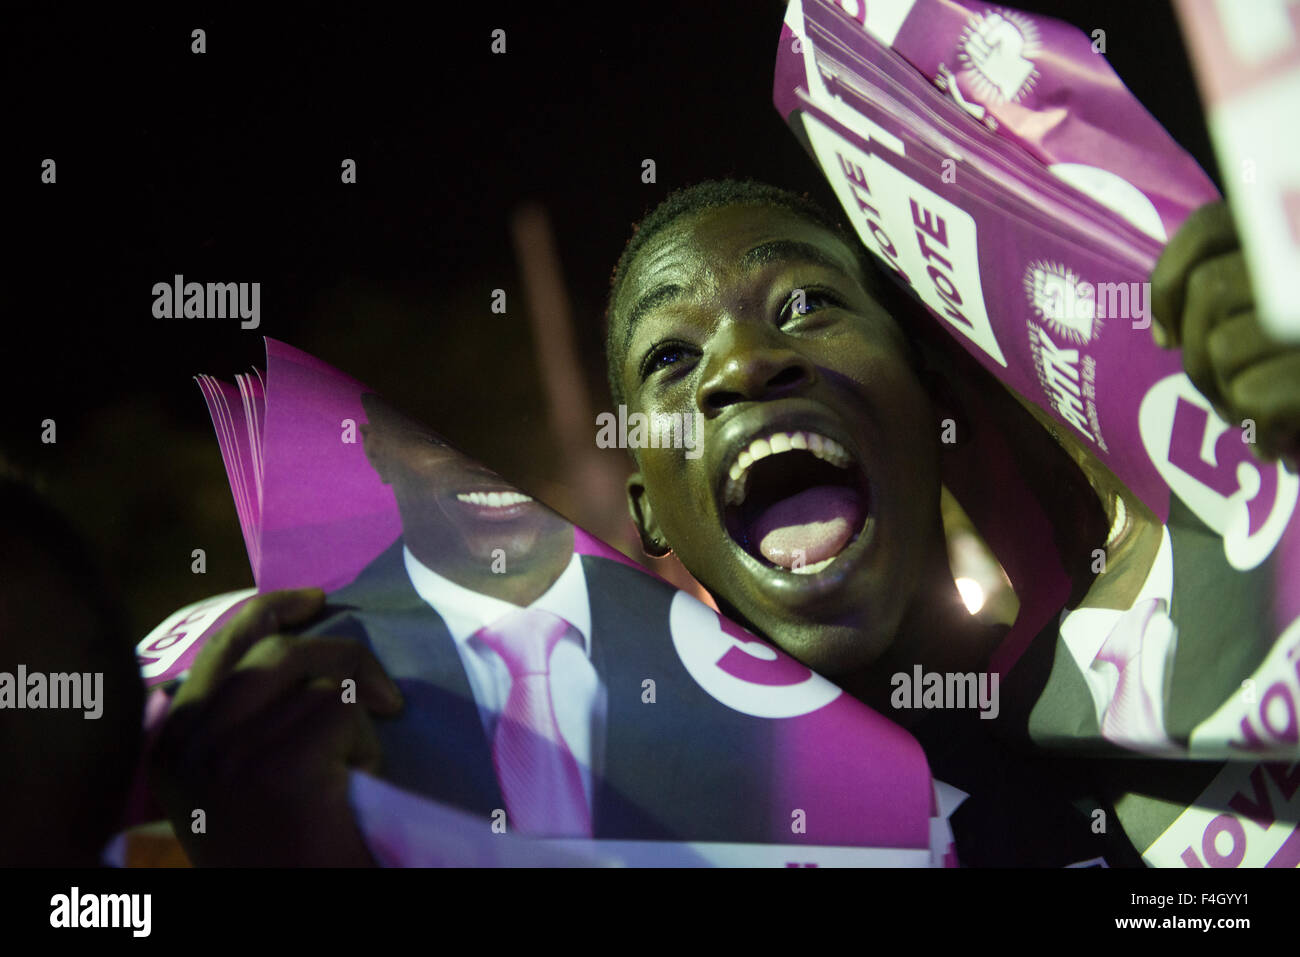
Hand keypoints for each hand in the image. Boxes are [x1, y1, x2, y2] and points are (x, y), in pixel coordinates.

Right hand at [149, 588, 402, 865]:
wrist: (298, 908)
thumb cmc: (277, 849)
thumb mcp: (232, 780)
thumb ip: (237, 717)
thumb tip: (285, 635)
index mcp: (172, 745)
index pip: (222, 648)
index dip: (271, 612)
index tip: (314, 602)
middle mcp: (190, 747)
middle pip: (278, 653)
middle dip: (340, 655)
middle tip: (381, 688)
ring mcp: (230, 757)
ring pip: (320, 679)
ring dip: (357, 712)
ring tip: (358, 758)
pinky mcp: (279, 770)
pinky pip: (344, 709)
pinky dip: (367, 739)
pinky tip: (359, 778)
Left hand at [1150, 199, 1299, 468]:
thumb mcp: (1282, 312)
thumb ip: (1247, 296)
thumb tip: (1170, 335)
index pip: (1214, 227)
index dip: (1171, 280)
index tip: (1167, 334)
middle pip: (1210, 292)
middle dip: (1196, 356)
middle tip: (1221, 394)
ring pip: (1222, 347)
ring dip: (1224, 395)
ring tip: (1256, 416)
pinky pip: (1253, 394)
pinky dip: (1257, 424)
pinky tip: (1282, 442)